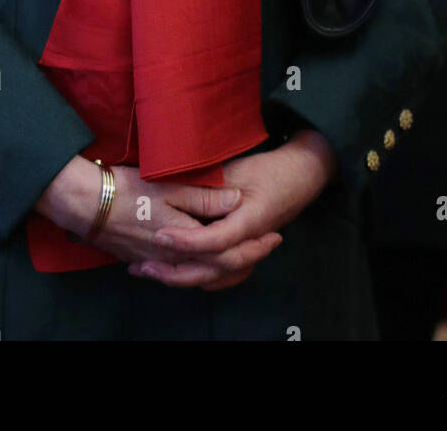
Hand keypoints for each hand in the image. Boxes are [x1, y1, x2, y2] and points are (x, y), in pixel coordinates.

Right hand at [34, 154, 249, 268]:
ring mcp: (157, 262)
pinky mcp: (142, 259)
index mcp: (186, 241)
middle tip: (266, 247)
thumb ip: (205, 196)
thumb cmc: (128, 189)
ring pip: (197, 275)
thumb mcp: (170, 185)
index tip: (275, 236)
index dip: (255, 247)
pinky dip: (196, 270)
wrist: (85, 204)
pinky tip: (198, 260)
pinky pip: (177, 272)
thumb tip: (237, 202)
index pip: (229, 254)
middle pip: (216, 270)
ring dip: (222, 268)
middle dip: (245, 260)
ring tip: (240, 256)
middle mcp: (174, 259)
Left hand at [130, 129, 335, 292]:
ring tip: (153, 271)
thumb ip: (210, 186)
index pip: (216, 241)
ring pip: (217, 278)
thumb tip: (176, 189)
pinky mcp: (245, 250)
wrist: (302, 175)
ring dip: (185, 278)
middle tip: (144, 266)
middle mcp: (250, 242)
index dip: (187, 241)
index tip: (160, 235)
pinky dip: (200, 276)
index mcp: (250, 221)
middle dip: (176, 273)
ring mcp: (249, 249)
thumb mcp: (238, 169)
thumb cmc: (270, 169)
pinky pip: (223, 274)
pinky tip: (177, 270)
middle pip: (213, 271)